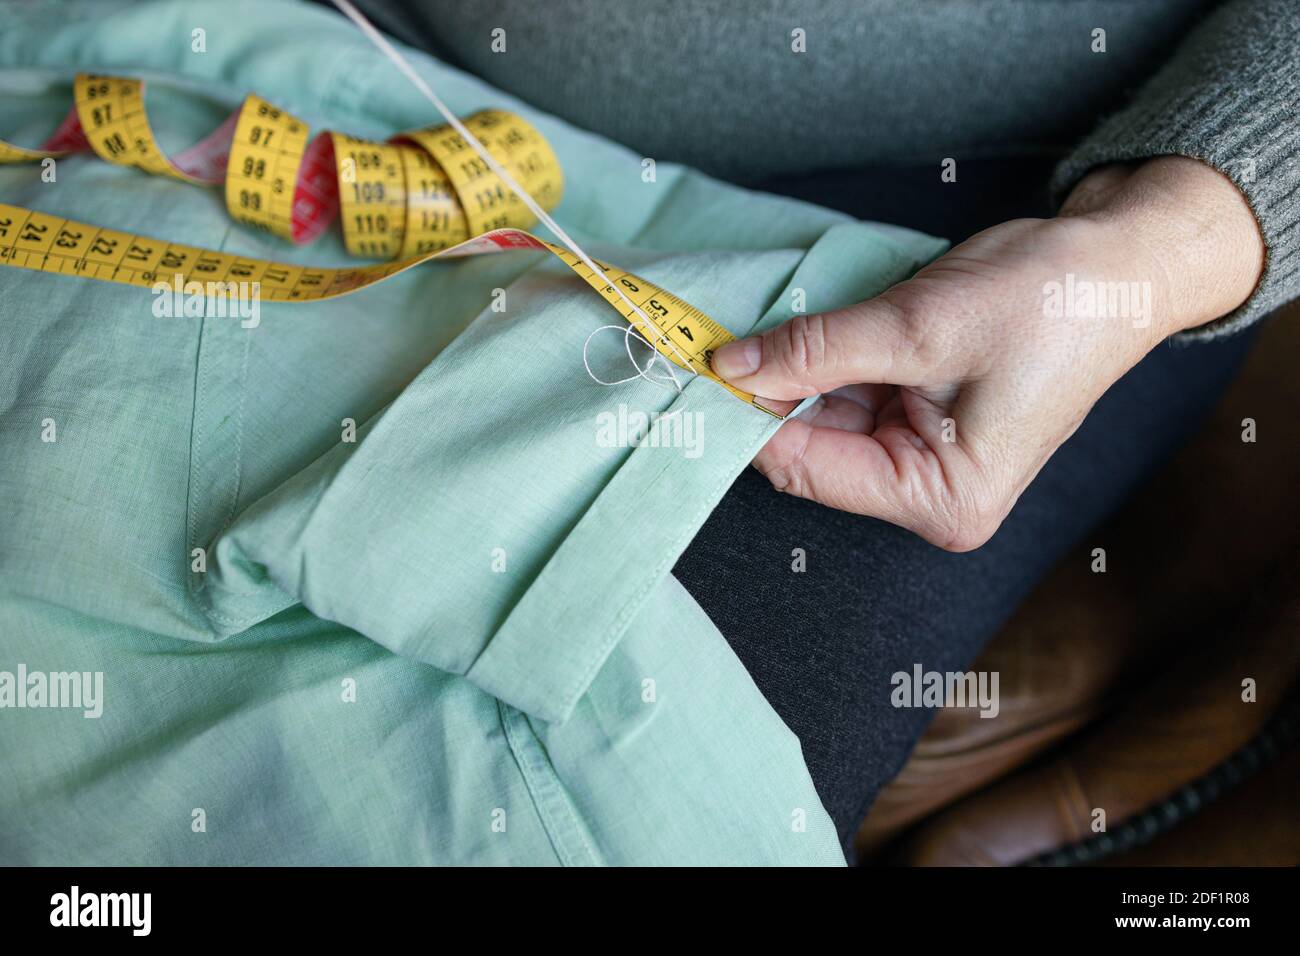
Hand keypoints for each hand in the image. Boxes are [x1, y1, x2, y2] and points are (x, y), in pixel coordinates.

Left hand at [712, 157, 1264, 549]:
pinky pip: (850, 395)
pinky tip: (790, 329)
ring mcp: (925, 457)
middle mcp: (929, 493)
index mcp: (941, 499)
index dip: (746, 421)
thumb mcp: (920, 326)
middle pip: (812, 450)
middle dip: (765, 395)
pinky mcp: (922, 418)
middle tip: (708, 340)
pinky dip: (821, 362)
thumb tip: (731, 369)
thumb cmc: (1049, 303)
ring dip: (790, 373)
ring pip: (825, 419)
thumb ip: (818, 351)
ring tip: (748, 325)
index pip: (810, 471)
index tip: (694, 373)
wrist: (1119, 264)